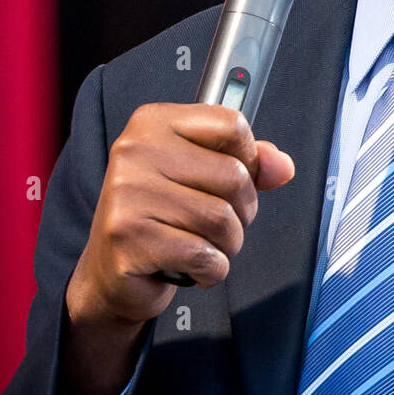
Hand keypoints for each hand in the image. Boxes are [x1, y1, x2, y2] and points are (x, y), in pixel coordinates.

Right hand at [60, 102, 293, 394]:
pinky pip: (204, 255)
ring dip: (226, 244)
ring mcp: (128, 193)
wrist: (111, 271)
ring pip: (222, 219)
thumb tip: (282, 166)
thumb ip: (247, 164)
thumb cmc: (160, 217)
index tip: (233, 178)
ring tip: (202, 245)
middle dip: (240, 211)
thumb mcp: (202, 176)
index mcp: (153, 123)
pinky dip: (211, 270)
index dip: (247, 158)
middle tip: (216, 223)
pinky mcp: (129, 238)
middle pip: (234, 176)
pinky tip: (191, 267)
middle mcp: (135, 150)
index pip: (231, 124)